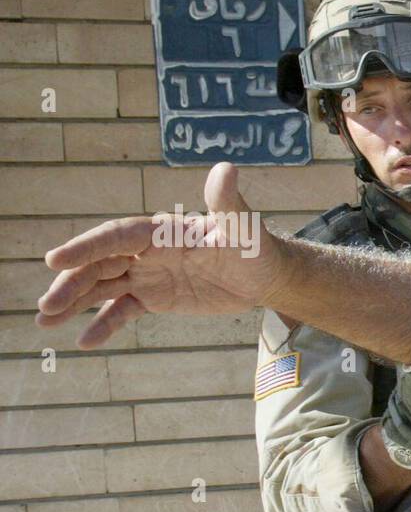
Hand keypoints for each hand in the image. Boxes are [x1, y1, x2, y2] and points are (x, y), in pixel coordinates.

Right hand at [36, 163, 287, 348]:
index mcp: (159, 231)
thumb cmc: (254, 246)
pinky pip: (122, 311)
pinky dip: (104, 324)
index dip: (86, 247)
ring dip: (74, 302)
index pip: (116, 237)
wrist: (264, 275)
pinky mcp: (154, 298)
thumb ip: (228, 203)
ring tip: (45, 322)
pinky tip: (85, 342)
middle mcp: (146, 251)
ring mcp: (147, 275)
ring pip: (101, 287)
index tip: (54, 259)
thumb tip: (226, 169)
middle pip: (99, 264)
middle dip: (71, 284)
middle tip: (46, 307)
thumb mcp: (243, 228)